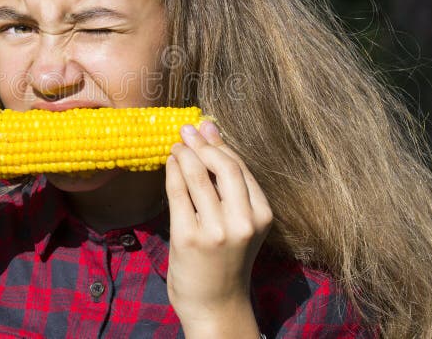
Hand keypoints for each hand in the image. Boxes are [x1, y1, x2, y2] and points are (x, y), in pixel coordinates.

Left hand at [165, 120, 271, 337]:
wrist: (214, 304)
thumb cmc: (225, 258)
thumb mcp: (239, 222)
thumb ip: (229, 183)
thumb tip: (210, 129)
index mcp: (262, 215)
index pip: (239, 167)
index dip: (219, 143)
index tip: (204, 127)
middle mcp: (242, 222)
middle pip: (223, 166)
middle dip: (202, 143)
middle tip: (187, 131)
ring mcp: (216, 231)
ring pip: (197, 176)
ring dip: (183, 154)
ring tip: (176, 146)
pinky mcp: (189, 237)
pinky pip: (178, 193)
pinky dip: (172, 172)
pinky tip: (170, 163)